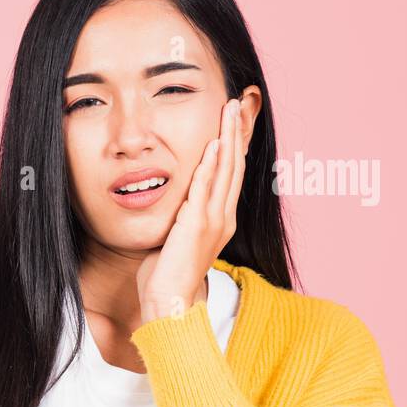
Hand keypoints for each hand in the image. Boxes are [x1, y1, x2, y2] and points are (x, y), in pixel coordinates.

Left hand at [136, 97, 245, 322]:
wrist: (169, 304)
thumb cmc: (166, 275)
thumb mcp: (177, 237)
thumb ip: (181, 217)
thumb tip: (174, 201)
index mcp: (220, 219)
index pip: (231, 173)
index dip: (235, 143)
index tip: (237, 118)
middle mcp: (223, 217)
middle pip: (235, 165)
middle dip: (237, 131)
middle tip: (239, 102)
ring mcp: (213, 221)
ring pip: (226, 171)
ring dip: (228, 138)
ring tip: (230, 110)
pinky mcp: (196, 227)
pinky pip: (206, 190)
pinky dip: (211, 166)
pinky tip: (214, 145)